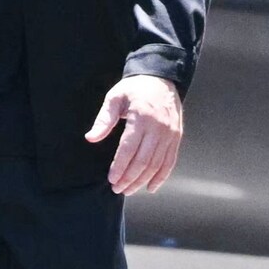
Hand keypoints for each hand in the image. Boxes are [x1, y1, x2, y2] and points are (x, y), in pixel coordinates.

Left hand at [85, 74, 185, 194]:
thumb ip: (104, 119)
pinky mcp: (176, 137)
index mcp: (142, 118)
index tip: (111, 179)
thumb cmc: (136, 88)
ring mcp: (170, 134)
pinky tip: (151, 187)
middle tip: (117, 188)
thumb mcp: (115, 98)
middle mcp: (159, 128)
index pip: (129, 149)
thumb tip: (91, 138)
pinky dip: (161, 176)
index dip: (120, 167)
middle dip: (129, 178)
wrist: (162, 78)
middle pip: (143, 161)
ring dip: (142, 180)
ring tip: (129, 189)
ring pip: (156, 164)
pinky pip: (170, 161)